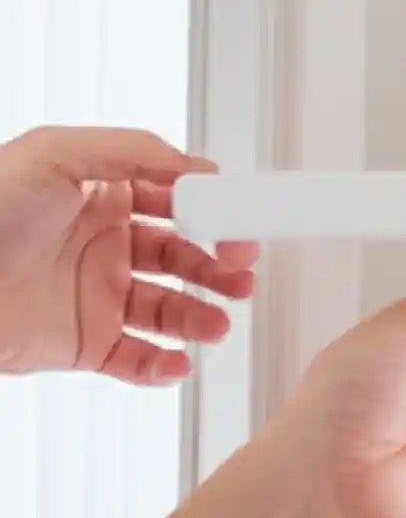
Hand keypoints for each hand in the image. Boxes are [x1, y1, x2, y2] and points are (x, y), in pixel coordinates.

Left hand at [0, 126, 258, 384]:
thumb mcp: (54, 153)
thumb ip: (134, 150)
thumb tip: (198, 166)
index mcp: (102, 196)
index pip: (177, 201)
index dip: (213, 212)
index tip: (240, 222)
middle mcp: (104, 245)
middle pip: (182, 257)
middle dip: (218, 267)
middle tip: (240, 274)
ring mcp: (96, 297)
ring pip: (169, 310)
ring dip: (201, 317)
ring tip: (216, 323)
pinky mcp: (82, 345)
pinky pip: (135, 360)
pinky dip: (162, 367)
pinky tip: (177, 363)